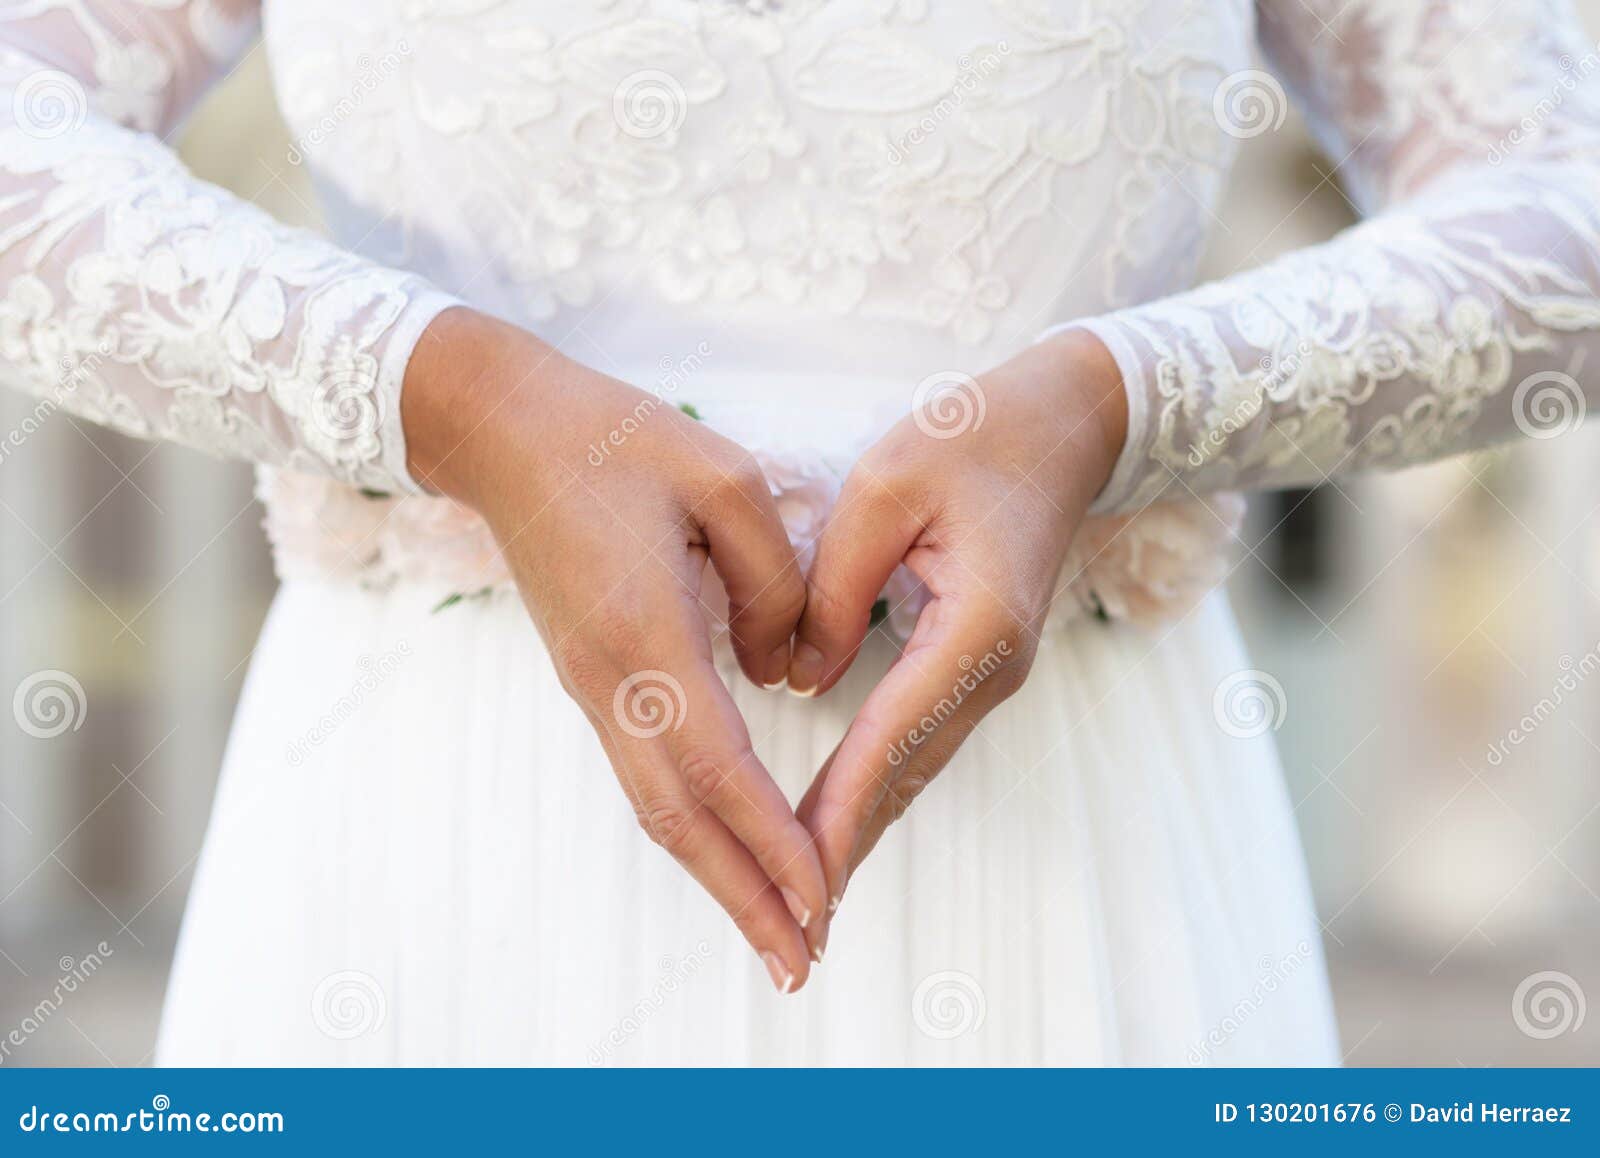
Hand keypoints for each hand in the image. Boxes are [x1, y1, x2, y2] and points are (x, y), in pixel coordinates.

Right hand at [402, 308, 826, 990]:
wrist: (503, 430)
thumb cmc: (614, 442)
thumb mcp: (724, 482)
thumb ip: (775, 583)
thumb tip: (784, 664)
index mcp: (645, 634)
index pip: (720, 764)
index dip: (771, 837)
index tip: (821, 895)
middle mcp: (611, 681)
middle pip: (679, 817)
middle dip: (743, 895)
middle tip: (802, 960)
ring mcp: (592, 687)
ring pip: (659, 806)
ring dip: (718, 873)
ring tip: (775, 927)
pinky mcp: (592, 678)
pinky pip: (647, 772)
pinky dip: (695, 825)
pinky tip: (730, 848)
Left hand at [788, 330, 1126, 910]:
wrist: (1064, 427)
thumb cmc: (974, 440)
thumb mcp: (884, 487)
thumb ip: (833, 588)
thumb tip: (798, 683)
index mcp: (978, 626)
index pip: (892, 733)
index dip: (840, 805)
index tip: (797, 868)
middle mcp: (994, 667)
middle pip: (907, 772)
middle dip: (845, 846)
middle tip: (789, 921)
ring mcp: (994, 673)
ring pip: (914, 767)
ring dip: (859, 828)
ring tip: (802, 893)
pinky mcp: (979, 666)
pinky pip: (919, 740)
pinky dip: (876, 785)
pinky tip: (837, 819)